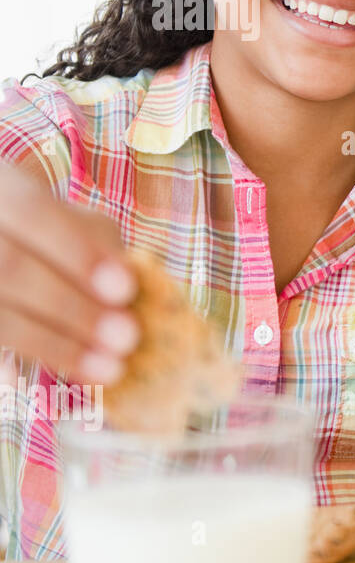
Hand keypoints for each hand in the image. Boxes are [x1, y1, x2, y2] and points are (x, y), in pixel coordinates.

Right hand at [0, 162, 138, 384]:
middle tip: (128, 337)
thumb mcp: (72, 221)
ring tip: (113, 365)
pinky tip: (81, 371)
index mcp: (0, 191)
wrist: (7, 242)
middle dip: (74, 307)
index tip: (126, 290)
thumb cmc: (46, 233)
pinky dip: (39, 358)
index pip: (32, 213)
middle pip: (11, 268)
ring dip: (58, 344)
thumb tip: (132, 284)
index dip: (78, 252)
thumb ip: (99, 242)